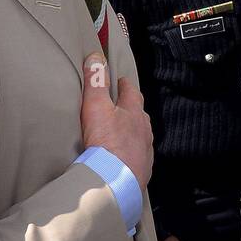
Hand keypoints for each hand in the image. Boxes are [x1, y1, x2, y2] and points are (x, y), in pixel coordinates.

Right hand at [80, 53, 153, 193]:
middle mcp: (144, 132)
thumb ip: (96, 82)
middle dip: (131, 109)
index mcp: (135, 113)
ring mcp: (145, 152)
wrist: (115, 182)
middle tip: (121, 106)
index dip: (124, 85)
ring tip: (122, 133)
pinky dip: (131, 154)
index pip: (132, 92)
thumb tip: (96, 57)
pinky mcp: (140, 170)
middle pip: (139, 115)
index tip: (120, 81)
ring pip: (141, 137)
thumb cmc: (107, 144)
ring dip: (133, 133)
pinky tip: (124, 158)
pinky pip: (138, 158)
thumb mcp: (96, 107)